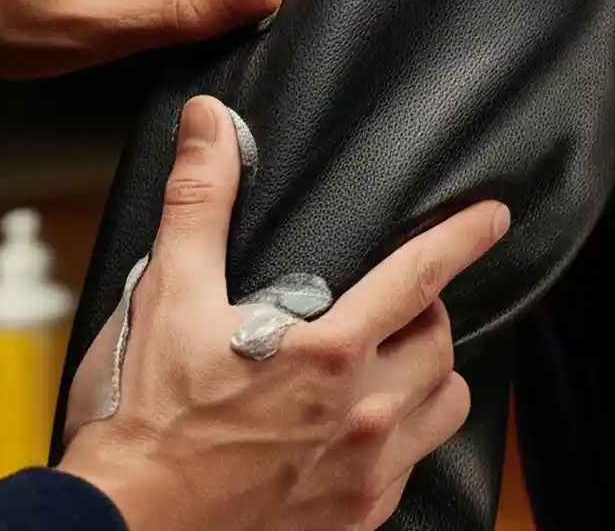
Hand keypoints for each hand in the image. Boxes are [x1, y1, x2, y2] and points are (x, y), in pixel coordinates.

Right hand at [58, 96, 510, 530]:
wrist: (123, 527)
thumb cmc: (145, 420)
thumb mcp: (167, 296)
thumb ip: (199, 203)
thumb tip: (210, 124)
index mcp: (327, 353)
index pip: (420, 277)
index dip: (461, 239)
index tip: (491, 219)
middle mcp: (362, 416)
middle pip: (441, 344)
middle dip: (429, 312)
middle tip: (400, 303)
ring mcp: (364, 475)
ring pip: (445, 409)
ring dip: (431, 376)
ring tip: (396, 364)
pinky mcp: (353, 520)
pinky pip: (415, 469)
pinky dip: (405, 438)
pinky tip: (365, 431)